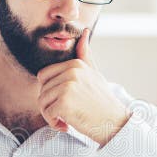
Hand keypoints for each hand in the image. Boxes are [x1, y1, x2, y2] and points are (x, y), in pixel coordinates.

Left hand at [37, 28, 130, 146]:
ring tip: (66, 119)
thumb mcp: (95, 73)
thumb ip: (85, 54)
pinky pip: (47, 114)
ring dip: (51, 115)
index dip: (51, 92)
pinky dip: (54, 123)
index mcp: (75, 64)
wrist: (114, 123)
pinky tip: (67, 125)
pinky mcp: (64, 102)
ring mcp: (68, 86)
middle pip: (42, 90)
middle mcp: (71, 72)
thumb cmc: (103, 102)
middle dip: (50, 104)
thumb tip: (84, 32)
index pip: (44, 76)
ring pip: (42, 102)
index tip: (65, 101)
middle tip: (65, 113)